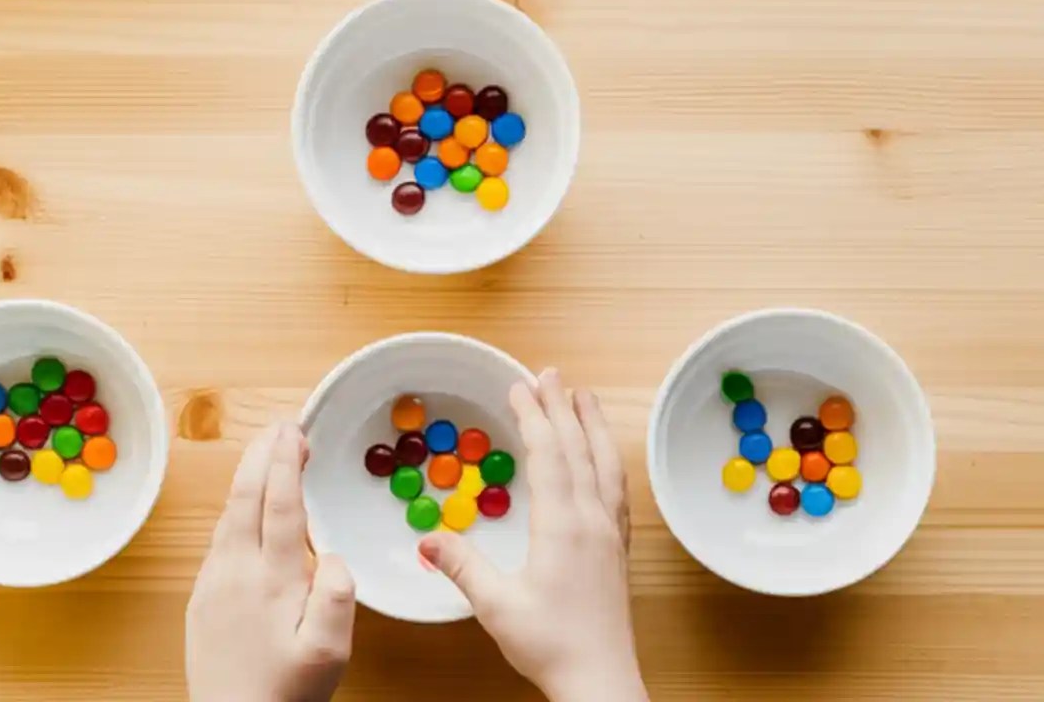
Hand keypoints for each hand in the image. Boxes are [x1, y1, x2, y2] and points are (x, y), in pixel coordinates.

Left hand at [187, 422, 355, 701]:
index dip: (286, 462)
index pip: (281, 505)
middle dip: (264, 455)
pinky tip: (246, 510)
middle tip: (282, 427)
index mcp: (272, 579)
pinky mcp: (202, 598)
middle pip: (247, 497)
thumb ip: (336, 596)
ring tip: (266, 456)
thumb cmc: (286, 693)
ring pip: (229, 515)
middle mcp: (237, 572)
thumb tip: (332, 555)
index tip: (294, 431)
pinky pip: (219, 539)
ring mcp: (214, 583)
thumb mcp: (329, 652)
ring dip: (248, 478)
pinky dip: (236, 510)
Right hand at [419, 370, 646, 701]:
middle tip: (549, 373)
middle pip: (579, 449)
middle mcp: (592, 520)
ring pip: (605, 463)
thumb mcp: (496, 604)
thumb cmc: (549, 643)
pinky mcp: (618, 548)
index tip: (520, 386)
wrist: (600, 679)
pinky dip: (607, 458)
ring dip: (592, 426)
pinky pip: (616, 487)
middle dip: (562, 406)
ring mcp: (610, 532)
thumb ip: (462, 566)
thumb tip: (425, 538)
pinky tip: (603, 456)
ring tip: (583, 397)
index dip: (534, 416)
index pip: (549, 455)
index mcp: (563, 526)